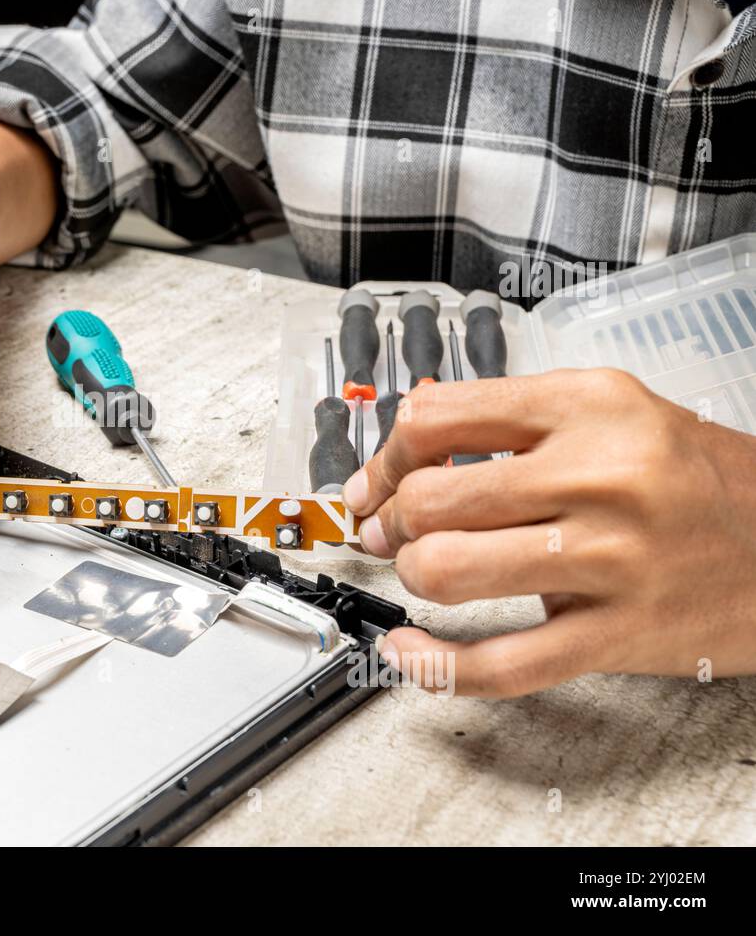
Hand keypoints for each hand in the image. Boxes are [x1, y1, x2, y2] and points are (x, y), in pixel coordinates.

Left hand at [342, 368, 755, 696]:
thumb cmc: (697, 480)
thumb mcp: (613, 414)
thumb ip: (513, 418)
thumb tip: (409, 436)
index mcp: (589, 407)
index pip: (437, 419)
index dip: (385, 457)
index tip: (374, 483)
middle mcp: (598, 476)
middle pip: (430, 498)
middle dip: (390, 521)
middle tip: (392, 531)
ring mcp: (610, 559)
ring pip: (447, 570)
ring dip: (412, 576)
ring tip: (424, 573)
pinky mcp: (618, 635)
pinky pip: (501, 664)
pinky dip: (436, 665)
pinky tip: (412, 651)